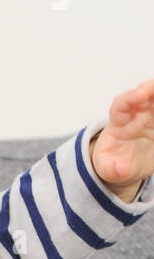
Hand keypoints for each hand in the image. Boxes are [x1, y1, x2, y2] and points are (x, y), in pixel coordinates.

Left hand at [90, 78, 153, 200]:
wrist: (124, 165)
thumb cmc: (113, 162)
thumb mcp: (108, 168)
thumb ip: (112, 168)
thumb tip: (119, 170)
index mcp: (119, 122)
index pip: (121, 104)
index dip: (130, 97)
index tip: (139, 94)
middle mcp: (136, 113)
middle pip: (145, 92)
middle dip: (153, 87)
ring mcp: (152, 115)